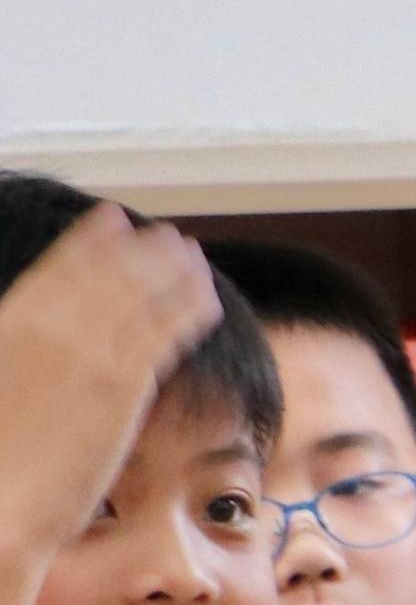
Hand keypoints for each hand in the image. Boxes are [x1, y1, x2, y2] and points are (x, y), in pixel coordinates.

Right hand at [0, 194, 221, 556]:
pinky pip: (165, 333)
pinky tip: (208, 298)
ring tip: (192, 255)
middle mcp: (48, 327)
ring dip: (171, 269)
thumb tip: (27, 330)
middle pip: (106, 272)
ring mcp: (87, 353)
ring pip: (141, 294)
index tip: (112, 219)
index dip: (90, 240)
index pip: (58, 266)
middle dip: (141, 250)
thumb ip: (15, 343)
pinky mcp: (122, 385)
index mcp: (9, 322)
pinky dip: (188, 308)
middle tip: (167, 237)